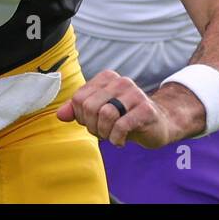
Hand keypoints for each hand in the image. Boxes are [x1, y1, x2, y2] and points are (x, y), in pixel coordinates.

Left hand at [56, 69, 185, 148]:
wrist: (158, 124)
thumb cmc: (125, 118)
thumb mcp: (99, 113)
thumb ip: (78, 111)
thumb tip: (60, 114)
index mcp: (106, 78)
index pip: (79, 98)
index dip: (82, 117)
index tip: (94, 123)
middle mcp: (121, 82)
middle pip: (90, 106)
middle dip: (93, 126)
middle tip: (104, 132)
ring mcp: (135, 94)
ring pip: (105, 114)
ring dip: (105, 133)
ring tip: (113, 135)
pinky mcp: (145, 110)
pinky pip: (121, 126)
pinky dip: (117, 138)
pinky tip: (122, 140)